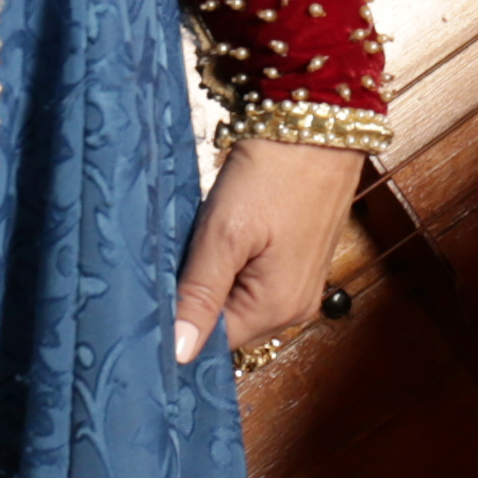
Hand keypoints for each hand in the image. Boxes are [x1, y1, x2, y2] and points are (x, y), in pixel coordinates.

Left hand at [176, 135, 364, 363]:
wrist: (319, 124)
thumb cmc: (275, 173)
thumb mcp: (224, 233)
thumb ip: (199, 295)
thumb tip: (178, 353)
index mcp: (278, 308)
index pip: (213, 343)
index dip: (181, 321)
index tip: (158, 293)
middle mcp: (296, 307)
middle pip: (228, 324)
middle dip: (198, 299)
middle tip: (180, 258)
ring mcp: (302, 285)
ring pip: (239, 301)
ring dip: (215, 280)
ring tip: (205, 242)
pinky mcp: (301, 263)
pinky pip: (256, 281)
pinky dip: (235, 265)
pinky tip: (226, 237)